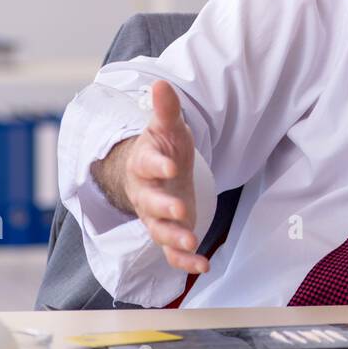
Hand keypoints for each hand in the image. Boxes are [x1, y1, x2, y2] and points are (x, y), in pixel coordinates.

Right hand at [122, 80, 209, 274]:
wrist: (158, 171)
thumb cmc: (163, 147)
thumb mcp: (167, 127)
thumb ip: (166, 109)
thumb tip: (160, 83)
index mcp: (144, 164)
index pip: (146, 164)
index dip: (157, 165)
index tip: (170, 165)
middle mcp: (145, 194)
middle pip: (150, 204)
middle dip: (164, 208)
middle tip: (180, 210)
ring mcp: (155, 217)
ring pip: (159, 231)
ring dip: (175, 238)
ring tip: (192, 241)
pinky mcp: (168, 233)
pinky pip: (172, 252)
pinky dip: (185, 261)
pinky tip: (203, 265)